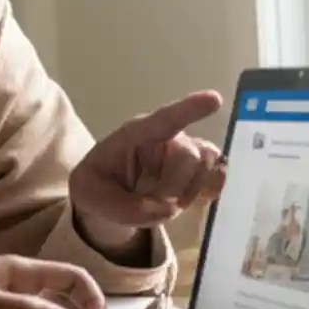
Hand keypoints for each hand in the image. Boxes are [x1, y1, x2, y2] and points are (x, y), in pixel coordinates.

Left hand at [69, 91, 226, 243]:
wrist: (109, 197)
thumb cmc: (98, 184)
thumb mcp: (90, 196)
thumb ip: (123, 206)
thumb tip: (168, 209)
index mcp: (134, 134)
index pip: (164, 120)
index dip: (188, 109)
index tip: (214, 99)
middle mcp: (166, 137)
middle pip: (188, 157)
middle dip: (169, 187)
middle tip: (142, 197)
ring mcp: (189, 152)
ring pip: (205, 170)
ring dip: (182, 195)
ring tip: (156, 197)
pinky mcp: (203, 171)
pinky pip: (218, 179)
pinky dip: (206, 192)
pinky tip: (186, 198)